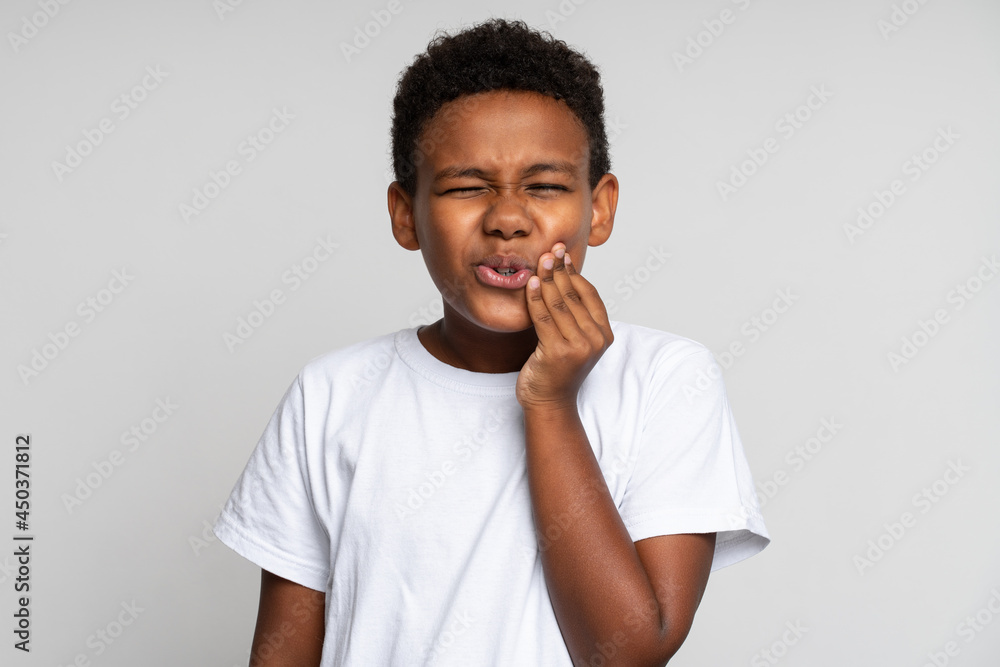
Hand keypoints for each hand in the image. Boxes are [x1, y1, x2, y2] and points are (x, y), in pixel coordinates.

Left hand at [516, 243, 613, 410]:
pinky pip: (544, 317)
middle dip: (559, 270)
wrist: (549, 402)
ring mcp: (578, 347)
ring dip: (547, 279)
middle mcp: (596, 340)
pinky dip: (535, 298)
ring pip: (559, 304)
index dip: (575, 272)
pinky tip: (529, 283)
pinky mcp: (558, 352)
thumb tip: (562, 277)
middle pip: (574, 296)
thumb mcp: (573, 339)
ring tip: (539, 260)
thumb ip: (573, 315)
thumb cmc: (557, 370)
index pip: (590, 295)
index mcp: (604, 335)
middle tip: (550, 250)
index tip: (563, 254)